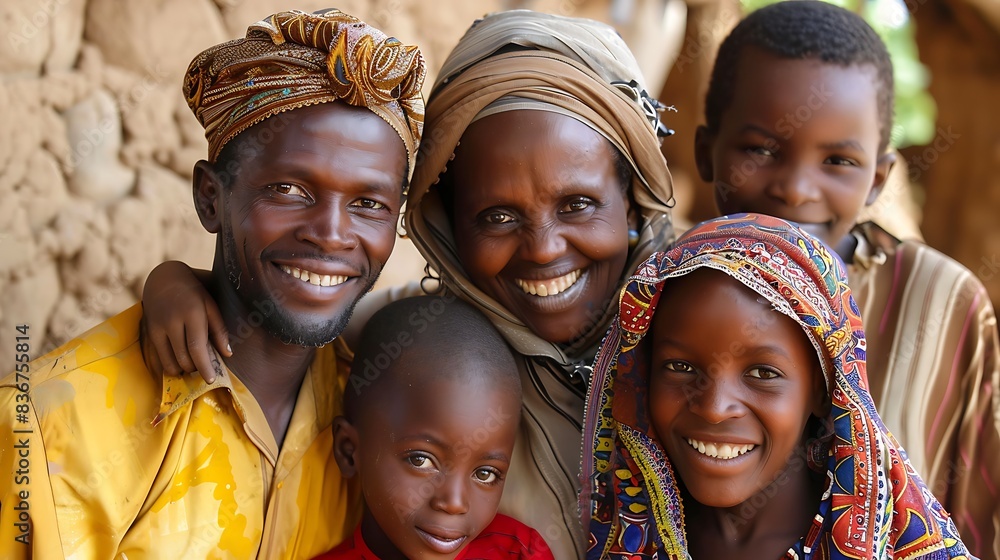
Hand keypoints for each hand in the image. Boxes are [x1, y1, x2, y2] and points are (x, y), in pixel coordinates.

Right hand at [141, 261, 230, 382]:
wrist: (164, 278)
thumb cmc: (194, 292)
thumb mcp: (211, 305)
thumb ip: (219, 329)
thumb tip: (227, 354)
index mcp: (192, 313)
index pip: (197, 348)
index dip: (205, 367)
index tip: (211, 379)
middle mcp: (172, 321)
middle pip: (184, 358)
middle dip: (196, 369)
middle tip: (205, 368)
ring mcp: (158, 328)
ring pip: (170, 362)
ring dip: (183, 369)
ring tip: (193, 365)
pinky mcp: (149, 332)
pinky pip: (159, 358)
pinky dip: (170, 366)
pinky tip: (180, 363)